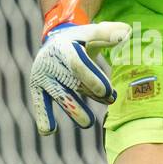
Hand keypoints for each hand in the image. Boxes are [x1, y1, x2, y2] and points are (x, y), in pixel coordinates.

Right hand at [31, 0, 130, 134]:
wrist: (54, 42)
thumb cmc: (80, 40)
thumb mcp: (92, 32)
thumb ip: (109, 33)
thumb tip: (125, 34)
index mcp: (65, 47)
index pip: (78, 64)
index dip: (92, 78)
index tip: (107, 92)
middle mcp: (51, 62)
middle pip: (72, 82)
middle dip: (91, 93)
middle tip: (110, 100)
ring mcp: (43, 76)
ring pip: (60, 96)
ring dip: (74, 110)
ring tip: (87, 123)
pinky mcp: (37, 88)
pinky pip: (40, 103)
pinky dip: (43, 116)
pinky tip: (49, 131)